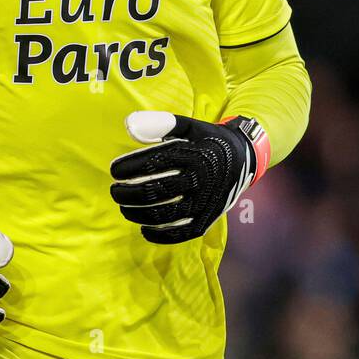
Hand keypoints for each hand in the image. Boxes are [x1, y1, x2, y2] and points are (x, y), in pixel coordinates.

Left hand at [109, 111, 269, 243]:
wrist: (244, 159)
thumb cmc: (207, 141)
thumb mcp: (189, 126)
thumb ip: (160, 123)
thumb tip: (129, 126)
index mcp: (194, 154)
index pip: (154, 163)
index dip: (129, 168)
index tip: (114, 170)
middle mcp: (201, 180)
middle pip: (154, 192)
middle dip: (127, 194)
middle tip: (115, 190)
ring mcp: (204, 203)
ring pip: (164, 215)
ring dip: (137, 214)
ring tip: (124, 207)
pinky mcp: (208, 220)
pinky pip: (181, 233)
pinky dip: (159, 235)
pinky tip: (144, 228)